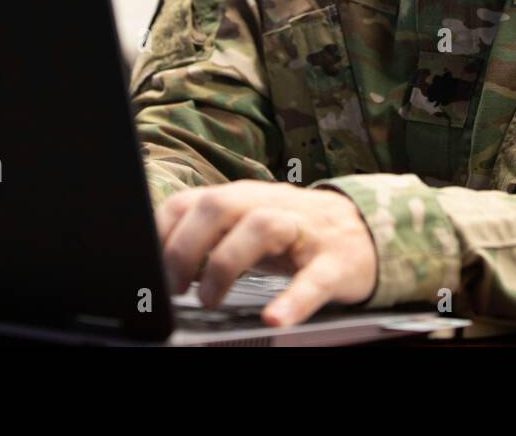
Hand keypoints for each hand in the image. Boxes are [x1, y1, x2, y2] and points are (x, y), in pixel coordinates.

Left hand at [156, 180, 377, 326]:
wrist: (367, 230)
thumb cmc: (296, 233)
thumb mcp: (247, 226)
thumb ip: (209, 234)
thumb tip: (157, 258)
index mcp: (243, 197)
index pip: (190, 200)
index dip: (162, 232)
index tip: (148, 267)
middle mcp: (270, 204)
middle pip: (219, 206)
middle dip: (187, 247)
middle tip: (174, 288)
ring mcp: (305, 230)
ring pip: (262, 227)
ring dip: (226, 264)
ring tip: (210, 300)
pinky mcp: (335, 261)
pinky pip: (314, 278)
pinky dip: (293, 299)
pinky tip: (276, 318)